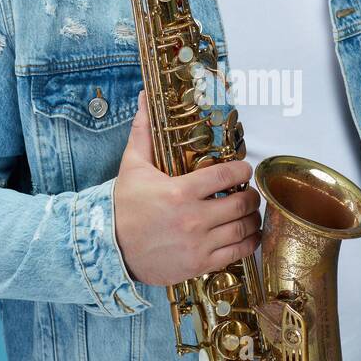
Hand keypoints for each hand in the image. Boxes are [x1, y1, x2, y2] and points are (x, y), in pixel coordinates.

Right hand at [112, 88, 261, 285]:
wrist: (108, 247)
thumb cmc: (123, 205)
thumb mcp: (132, 165)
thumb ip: (144, 132)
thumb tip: (146, 97)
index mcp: (179, 191)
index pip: (225, 175)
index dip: (241, 170)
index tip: (243, 170)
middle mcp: (192, 218)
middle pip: (240, 203)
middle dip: (250, 196)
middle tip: (248, 192)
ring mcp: (197, 244)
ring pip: (242, 229)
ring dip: (252, 219)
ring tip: (249, 212)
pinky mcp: (198, 264)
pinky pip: (236, 253)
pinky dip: (248, 243)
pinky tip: (248, 235)